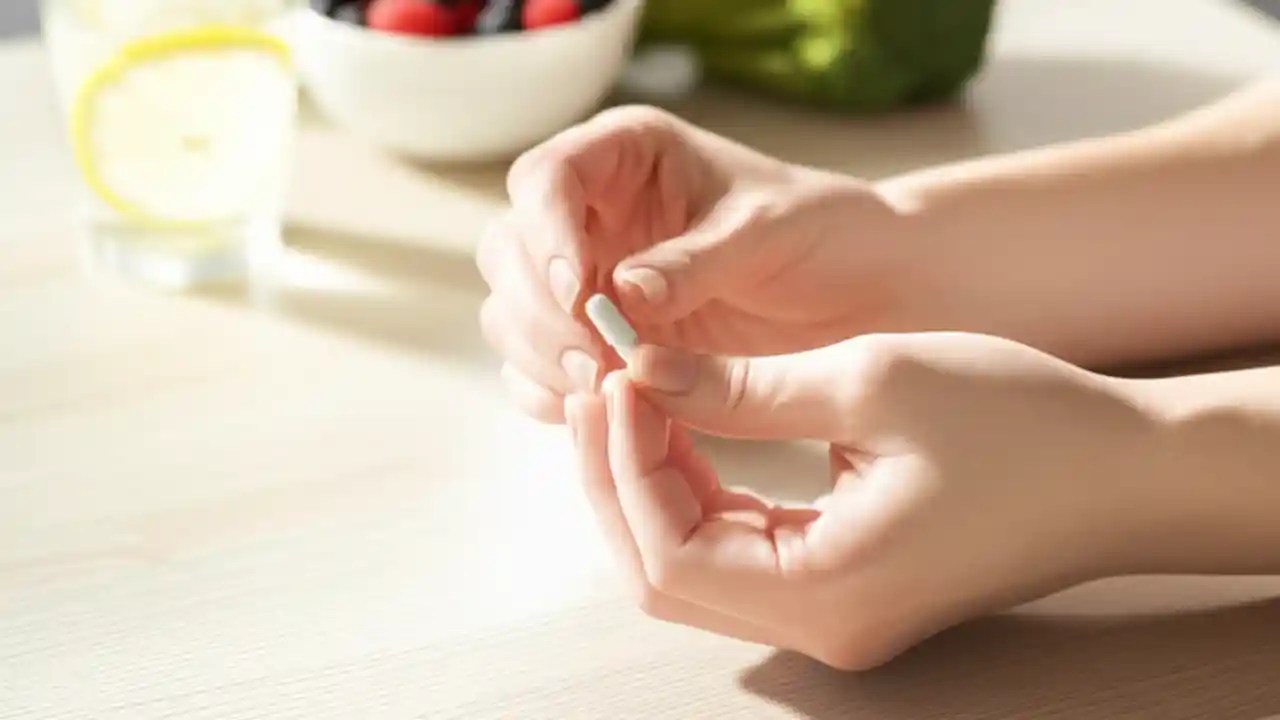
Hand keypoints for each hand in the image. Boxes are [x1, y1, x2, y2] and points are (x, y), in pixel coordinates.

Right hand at [478, 105, 907, 421]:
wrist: (856, 289)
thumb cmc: (820, 233)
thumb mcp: (766, 233)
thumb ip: (695, 260)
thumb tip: (621, 292)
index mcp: (625, 157)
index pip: (546, 179)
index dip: (547, 234)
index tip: (582, 290)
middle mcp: (591, 213)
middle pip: (510, 251)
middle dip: (541, 309)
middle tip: (595, 359)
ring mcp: (587, 277)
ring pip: (513, 311)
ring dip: (542, 354)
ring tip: (604, 387)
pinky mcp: (595, 337)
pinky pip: (539, 366)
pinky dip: (552, 390)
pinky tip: (596, 406)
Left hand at [567, 332, 1163, 669]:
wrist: (1125, 472)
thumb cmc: (1022, 423)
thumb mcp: (873, 381)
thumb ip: (743, 388)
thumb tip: (643, 373)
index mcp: (826, 592)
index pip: (669, 553)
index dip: (626, 464)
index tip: (618, 378)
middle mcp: (819, 624)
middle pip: (664, 572)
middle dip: (618, 476)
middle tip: (601, 386)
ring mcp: (830, 612)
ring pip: (691, 562)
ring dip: (649, 481)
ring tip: (631, 396)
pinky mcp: (841, 585)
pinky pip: (737, 550)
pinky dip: (696, 490)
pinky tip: (681, 425)